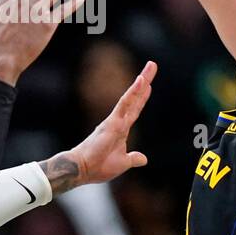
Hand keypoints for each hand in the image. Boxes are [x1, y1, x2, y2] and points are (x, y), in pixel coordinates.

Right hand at [43, 61, 155, 193]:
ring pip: (131, 97)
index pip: (135, 109)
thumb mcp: (123, 162)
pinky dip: (133, 92)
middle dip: (145, 81)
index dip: (142, 96)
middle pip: (135, 98)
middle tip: (152, 65)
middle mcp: (118, 121)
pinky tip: (140, 81)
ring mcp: (116, 120)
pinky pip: (125, 104)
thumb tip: (143, 159)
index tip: (149, 84)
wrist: (83, 170)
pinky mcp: (112, 122)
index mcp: (121, 129)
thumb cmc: (99, 166)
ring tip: (151, 66)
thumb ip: (133, 158)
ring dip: (142, 81)